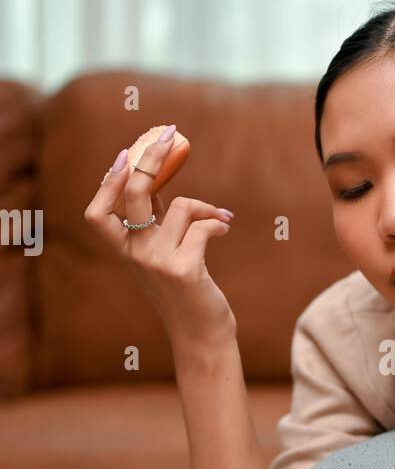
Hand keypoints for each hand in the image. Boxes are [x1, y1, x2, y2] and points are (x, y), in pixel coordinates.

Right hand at [85, 133, 237, 343]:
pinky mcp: (184, 270)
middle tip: (171, 135)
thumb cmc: (185, 290)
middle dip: (153, 157)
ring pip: (181, 207)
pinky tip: (225, 228)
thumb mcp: (160, 254)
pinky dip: (218, 222)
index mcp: (125, 251)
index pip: (96, 213)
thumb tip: (153, 175)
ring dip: (207, 208)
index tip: (124, 155)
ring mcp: (157, 263)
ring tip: (220, 218)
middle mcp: (135, 256)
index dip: (107, 182)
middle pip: (133, 193)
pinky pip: (203, 226)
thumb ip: (153, 221)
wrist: (201, 334)